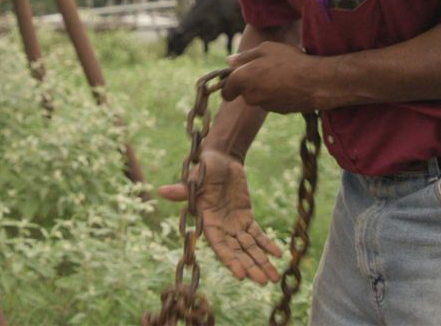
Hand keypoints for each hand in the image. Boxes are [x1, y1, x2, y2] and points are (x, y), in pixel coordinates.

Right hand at [158, 150, 282, 284]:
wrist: (220, 158)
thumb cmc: (204, 167)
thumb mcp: (195, 178)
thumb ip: (182, 190)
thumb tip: (161, 191)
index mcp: (208, 222)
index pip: (220, 246)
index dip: (230, 260)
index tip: (241, 275)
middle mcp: (221, 227)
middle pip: (237, 251)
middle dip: (250, 266)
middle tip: (263, 281)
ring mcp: (234, 224)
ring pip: (249, 247)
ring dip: (261, 261)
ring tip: (274, 277)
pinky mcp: (245, 217)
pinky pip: (257, 234)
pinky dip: (267, 244)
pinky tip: (278, 254)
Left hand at [221, 41, 322, 112]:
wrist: (315, 82)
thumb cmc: (289, 61)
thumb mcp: (266, 48)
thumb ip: (245, 56)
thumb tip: (229, 61)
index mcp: (242, 79)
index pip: (226, 92)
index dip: (230, 86)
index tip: (238, 78)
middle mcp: (250, 96)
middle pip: (245, 93)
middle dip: (252, 83)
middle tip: (267, 68)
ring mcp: (265, 106)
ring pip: (260, 97)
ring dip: (266, 88)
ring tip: (282, 74)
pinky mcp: (279, 111)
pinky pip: (274, 102)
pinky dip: (278, 95)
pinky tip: (291, 84)